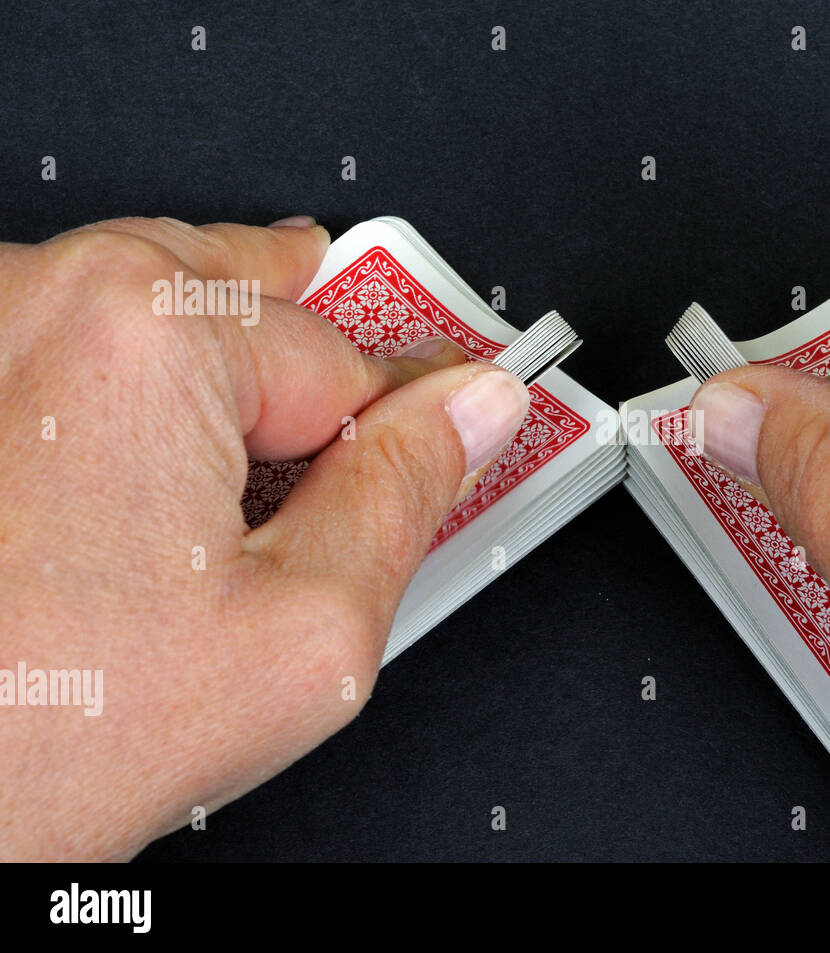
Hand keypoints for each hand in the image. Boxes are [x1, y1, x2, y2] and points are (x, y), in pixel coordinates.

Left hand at [0, 217, 529, 858]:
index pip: (354, 354)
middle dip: (316, 385)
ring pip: (171, 317)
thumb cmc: (43, 733)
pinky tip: (155, 504)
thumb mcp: (306, 631)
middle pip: (261, 302)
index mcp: (146, 330)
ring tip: (237, 520)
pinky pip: (87, 349)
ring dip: (227, 393)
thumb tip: (472, 413)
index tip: (441, 436)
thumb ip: (410, 496)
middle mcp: (44, 297)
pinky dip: (143, 407)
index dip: (407, 423)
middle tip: (346, 478)